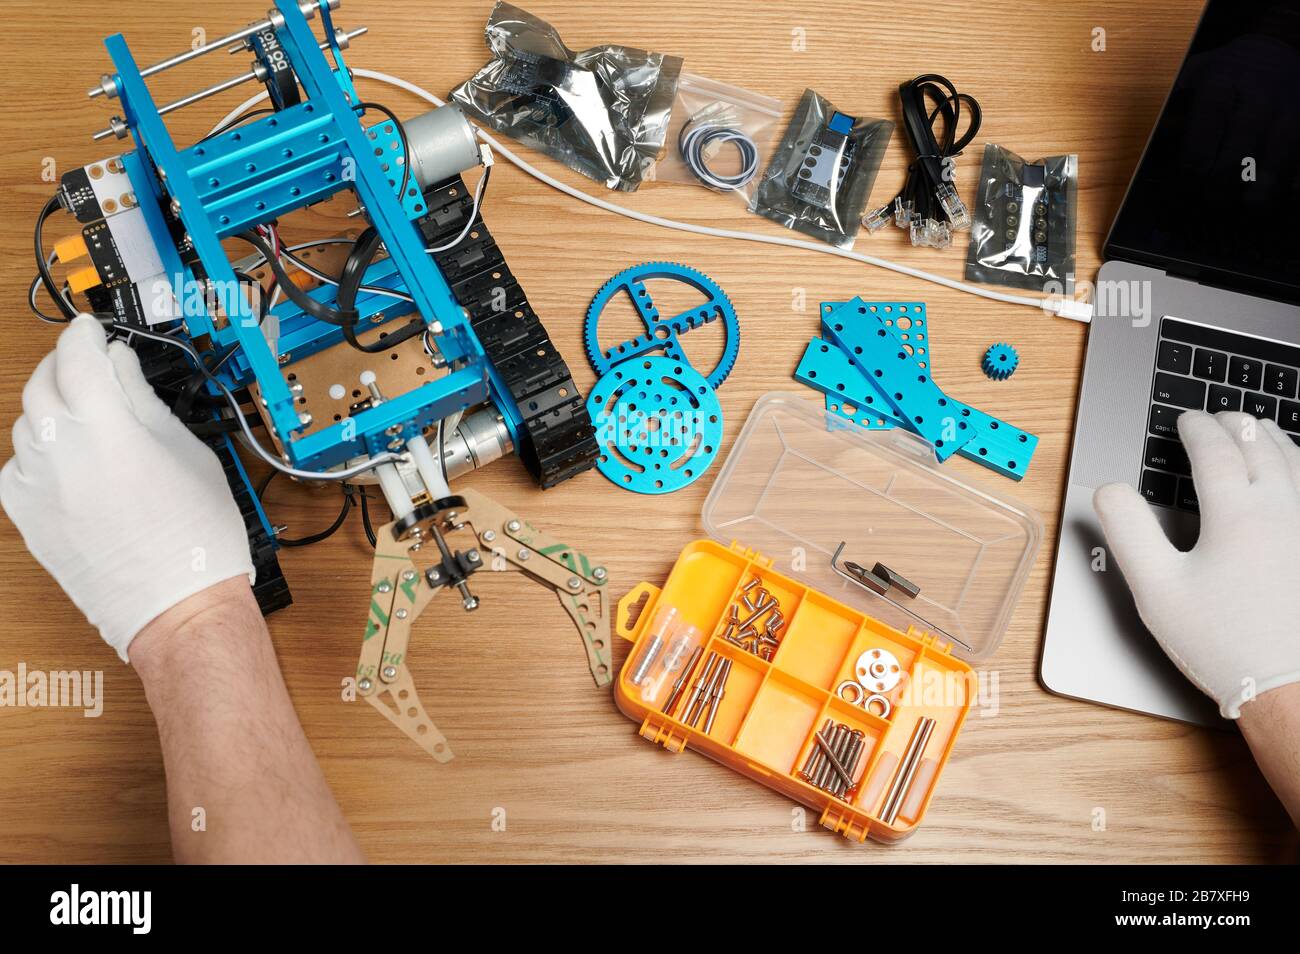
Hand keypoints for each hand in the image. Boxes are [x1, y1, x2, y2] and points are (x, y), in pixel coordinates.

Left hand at [1, 315, 253, 662]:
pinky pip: (18, 467)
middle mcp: (64, 453)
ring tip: (82, 415)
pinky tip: (63, 459)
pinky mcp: (27, 517)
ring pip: (26, 424)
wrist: (176, 604)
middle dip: (62, 365)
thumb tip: (121, 368)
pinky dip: (36, 452)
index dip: (84, 335)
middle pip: (44, 384)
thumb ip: (145, 403)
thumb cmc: (196, 538)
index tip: (90, 329)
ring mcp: (39, 487)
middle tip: (85, 363)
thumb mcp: (189, 453)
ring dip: (50, 407)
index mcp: (110, 430)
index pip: (80, 359)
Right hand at [1094, 410, 1299, 717]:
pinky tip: (1295, 475)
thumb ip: (1127, 531)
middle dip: (1236, 425)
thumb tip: (1108, 490)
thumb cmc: (1222, 642)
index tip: (1186, 421)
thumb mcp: (1156, 589)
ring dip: (1273, 438)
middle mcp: (1284, 509)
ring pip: (1298, 461)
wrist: (1290, 684)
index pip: (1215, 450)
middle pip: (1261, 445)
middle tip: (1219, 419)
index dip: (1196, 429)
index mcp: (1236, 513)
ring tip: (1259, 432)